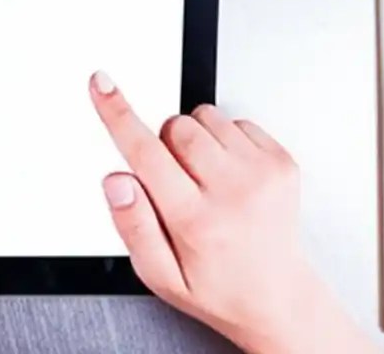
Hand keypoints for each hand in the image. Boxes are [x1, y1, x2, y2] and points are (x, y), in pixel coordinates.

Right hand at [89, 72, 374, 353]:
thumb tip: (116, 180)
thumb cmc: (216, 287)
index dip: (117, 113)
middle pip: (175, 127)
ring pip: (204, 117)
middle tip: (176, 185)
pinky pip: (236, 121)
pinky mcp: (282, 162)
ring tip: (205, 182)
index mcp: (195, 221)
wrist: (277, 297)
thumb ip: (132, 225)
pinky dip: (225, 142)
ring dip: (195, 141)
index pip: (145, 153)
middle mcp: (232, 192)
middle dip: (164, 146)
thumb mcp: (159, 275)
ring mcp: (262, 174)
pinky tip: (229, 177)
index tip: (101, 84)